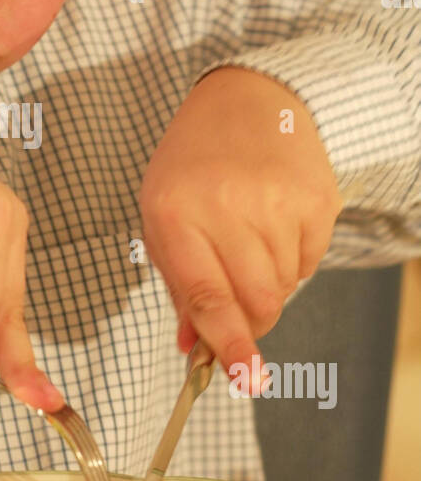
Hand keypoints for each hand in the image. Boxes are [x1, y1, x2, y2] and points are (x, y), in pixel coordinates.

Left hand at [139, 67, 342, 381]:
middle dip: (251, 322)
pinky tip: (275, 224)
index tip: (245, 379)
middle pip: (255, 301)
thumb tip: (194, 348)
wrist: (247, 100)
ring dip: (270, 285)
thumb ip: (179, 286)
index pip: (207, 297)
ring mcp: (277, 200)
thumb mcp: (162, 218)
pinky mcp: (317, 198)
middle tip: (242, 309)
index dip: (228, 346)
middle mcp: (227, 205)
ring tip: (250, 242)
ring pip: (285, 286)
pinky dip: (294, 260)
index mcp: (175, 213)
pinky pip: (311, 263)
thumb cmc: (193, 166)